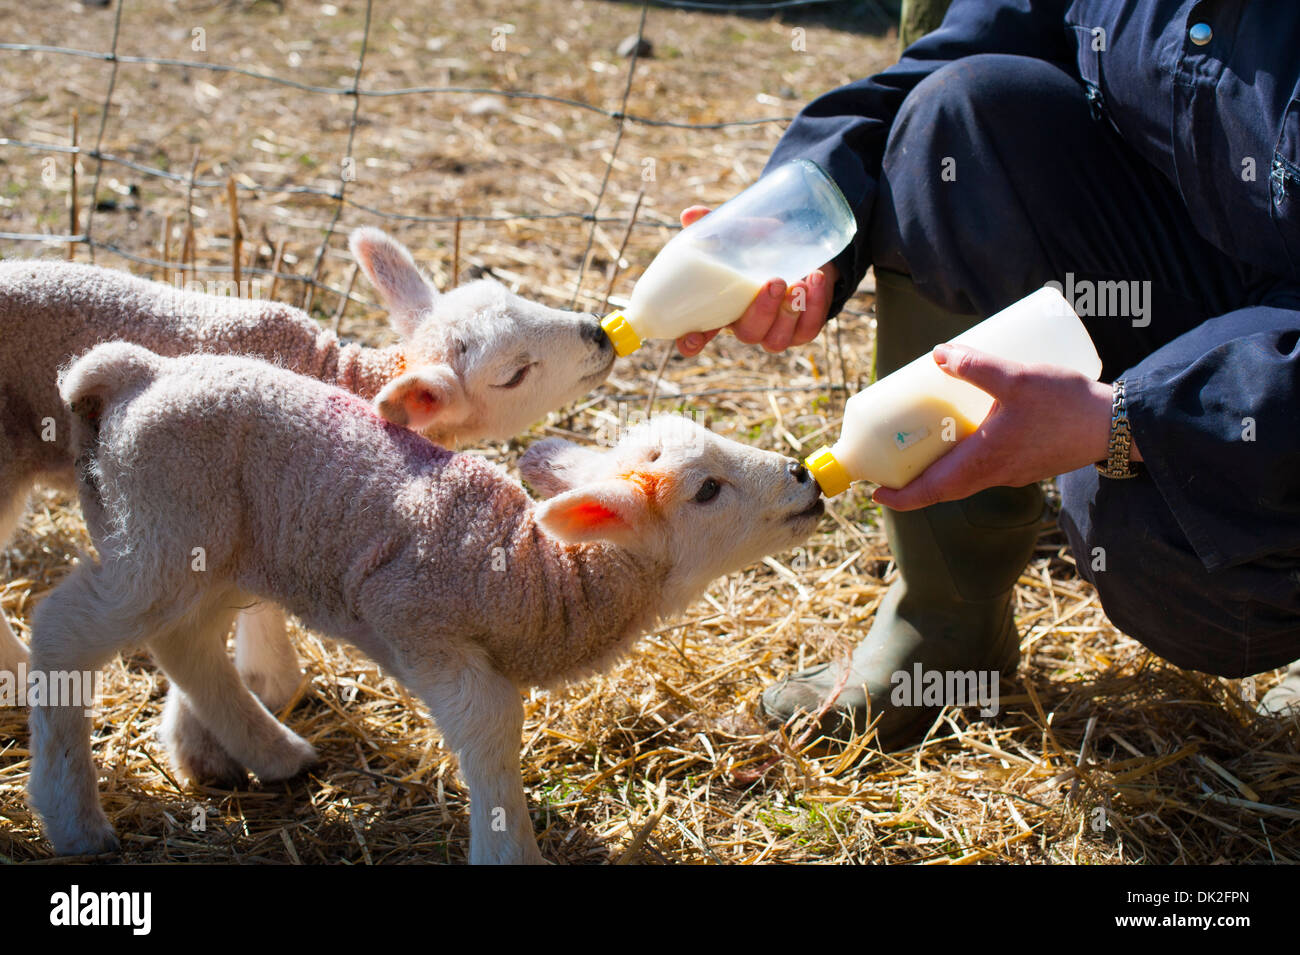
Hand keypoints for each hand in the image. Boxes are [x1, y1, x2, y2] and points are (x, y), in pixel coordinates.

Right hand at [674, 206, 837, 356]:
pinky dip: (815, 305)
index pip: (701, 334)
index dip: (693, 342)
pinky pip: (809, 329)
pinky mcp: (804, 330)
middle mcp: (748, 325)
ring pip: (778, 339)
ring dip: (789, 312)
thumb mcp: (738, 232)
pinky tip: (816, 279)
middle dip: (762, 311)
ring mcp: (777, 331)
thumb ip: (714, 225)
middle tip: (775, 281)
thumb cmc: (761, 244)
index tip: (690, 340)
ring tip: (799, 282)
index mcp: (724, 308)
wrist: (803, 247)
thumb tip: (690, 215)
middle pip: (749, 334)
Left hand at [871, 344, 1139, 510]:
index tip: (875, 494)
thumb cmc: (1068, 406)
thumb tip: (937, 354)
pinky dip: (964, 456)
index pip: (931, 491)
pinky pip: (985, 466)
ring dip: (939, 467)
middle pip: (943, 487)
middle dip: (913, 481)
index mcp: (983, 462)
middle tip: (890, 463)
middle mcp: (994, 475)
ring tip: (922, 440)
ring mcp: (1012, 472)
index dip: (900, 497)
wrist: (1119, 425)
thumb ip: (976, 365)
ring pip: (964, 477)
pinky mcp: (1027, 463)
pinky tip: (966, 427)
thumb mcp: (1018, 378)